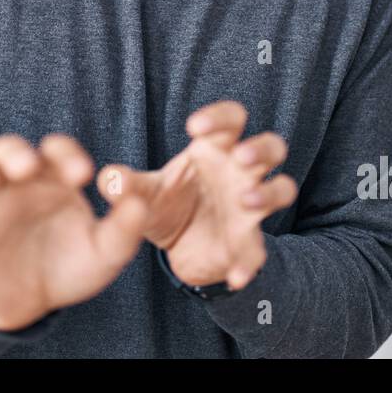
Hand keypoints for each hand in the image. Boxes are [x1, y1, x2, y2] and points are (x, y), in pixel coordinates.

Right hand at [0, 133, 148, 331]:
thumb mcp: (106, 251)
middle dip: (17, 153)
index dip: (66, 154)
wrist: (37, 305)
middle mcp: (19, 183)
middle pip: (9, 148)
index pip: (56, 150)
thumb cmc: (72, 265)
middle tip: (28, 169)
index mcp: (54, 179)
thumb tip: (138, 201)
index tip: (82, 175)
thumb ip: (124, 227)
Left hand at [97, 100, 297, 290]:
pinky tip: (235, 275)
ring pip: (282, 188)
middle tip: (240, 156)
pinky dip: (249, 263)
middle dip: (261, 148)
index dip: (219, 117)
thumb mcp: (144, 193)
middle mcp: (240, 172)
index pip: (231, 120)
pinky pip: (258, 251)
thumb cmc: (167, 201)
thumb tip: (108, 177)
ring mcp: (249, 206)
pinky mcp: (248, 240)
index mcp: (215, 149)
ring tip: (246, 201)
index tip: (193, 127)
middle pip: (271, 146)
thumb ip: (127, 185)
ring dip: (269, 192)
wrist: (175, 245)